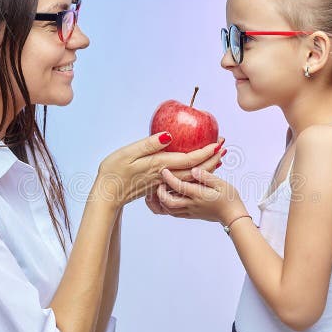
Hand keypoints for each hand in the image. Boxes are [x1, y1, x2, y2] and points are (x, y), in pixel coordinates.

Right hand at [94, 133, 221, 207]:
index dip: (206, 152)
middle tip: (224, 146)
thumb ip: (149, 145)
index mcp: (160, 165)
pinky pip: (182, 179)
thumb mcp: (128, 153)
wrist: (107, 194)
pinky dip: (193, 173)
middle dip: (211, 158)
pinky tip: (197, 169)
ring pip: (190, 175)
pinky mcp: (158, 185)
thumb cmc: (113, 171)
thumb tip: (169, 136)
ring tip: (217, 157)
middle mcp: (165, 175)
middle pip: (195, 169)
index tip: (219, 143)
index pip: (189, 159)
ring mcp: (162, 182)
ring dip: (205, 166)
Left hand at [151, 166, 247, 224]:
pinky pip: (174, 213)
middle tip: (160, 182)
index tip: (164, 170)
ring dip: (162, 200)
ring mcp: (190, 211)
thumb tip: (193, 169)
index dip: (169, 178)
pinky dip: (167, 206)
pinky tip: (168, 198)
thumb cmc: (229, 198)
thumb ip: (206, 176)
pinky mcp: (191, 215)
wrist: (233, 216)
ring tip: (163, 189)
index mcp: (199, 195)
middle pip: (169, 202)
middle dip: (160, 192)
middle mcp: (192, 204)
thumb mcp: (221, 183)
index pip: (179, 186)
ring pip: (169, 210)